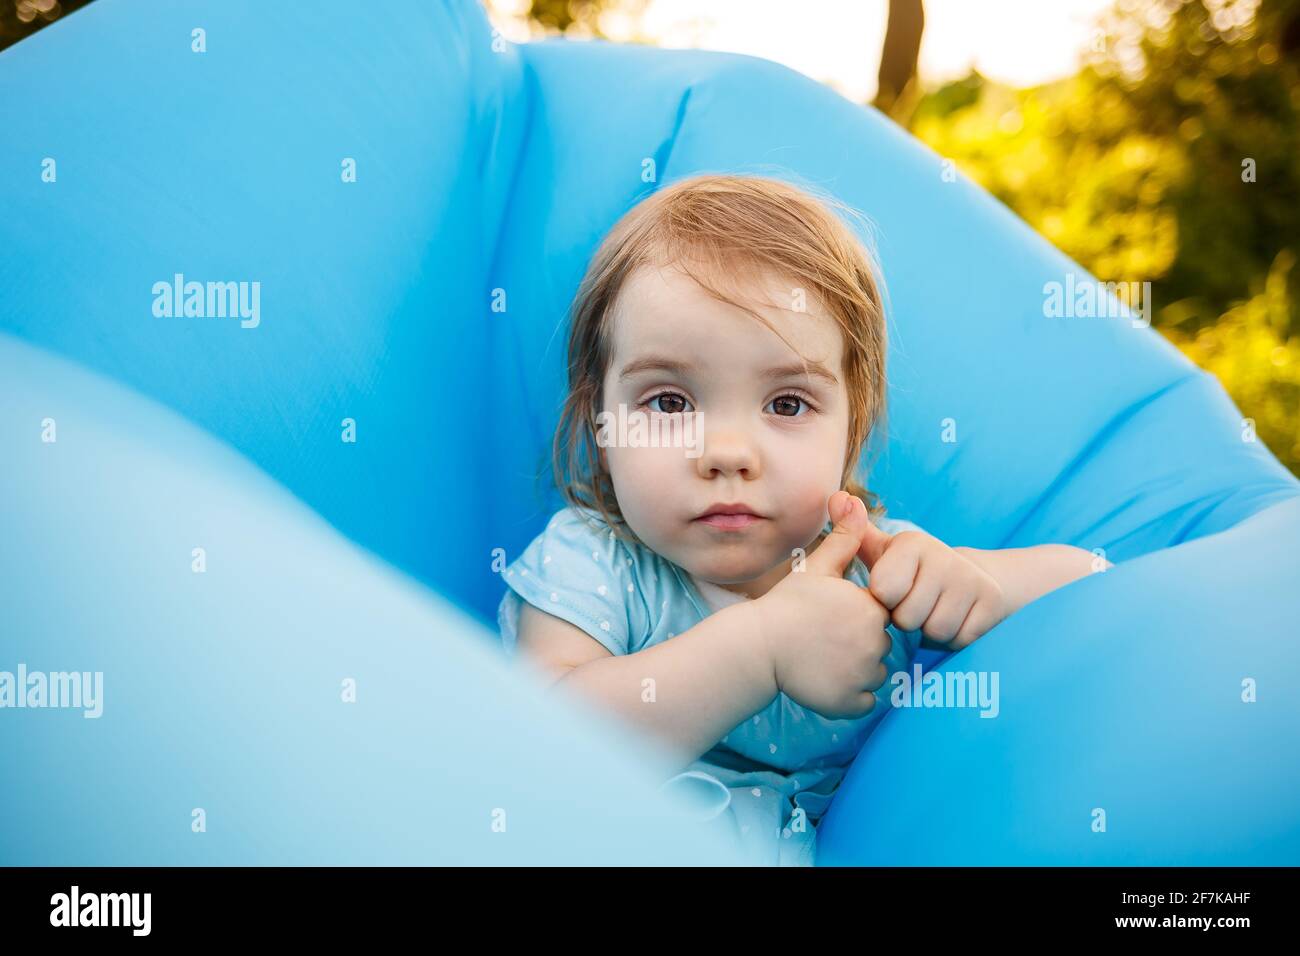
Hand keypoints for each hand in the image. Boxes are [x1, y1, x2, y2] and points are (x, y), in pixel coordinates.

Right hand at [750, 490, 892, 719]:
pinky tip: (825, 681)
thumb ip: (845, 538)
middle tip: (823, 639)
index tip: (832, 617)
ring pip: (875, 674)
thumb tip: (855, 499)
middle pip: (880, 646)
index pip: (883, 615)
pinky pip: (865, 702)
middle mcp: (875, 643)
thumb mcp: (816, 568)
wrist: (757, 647)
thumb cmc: (786, 604)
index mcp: (872, 609)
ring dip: (856, 671)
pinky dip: (850, 697)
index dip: (859, 616)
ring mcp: (863, 676)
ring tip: (823, 660)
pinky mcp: (851, 703)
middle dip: (859, 644)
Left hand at [857, 518, 1006, 649]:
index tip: (892, 590)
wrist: (969, 578)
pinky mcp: (992, 602)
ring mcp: (972, 578)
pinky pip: (959, 639)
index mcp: (913, 543)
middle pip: (908, 618)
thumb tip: (834, 497)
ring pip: (935, 631)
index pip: (884, 593)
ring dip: (929, 631)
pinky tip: (953, 619)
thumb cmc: (910, 570)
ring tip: (932, 611)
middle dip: (907, 619)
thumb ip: (852, 532)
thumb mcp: (881, 552)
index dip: (884, 602)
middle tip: (915, 604)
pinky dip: (952, 639)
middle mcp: (946, 555)